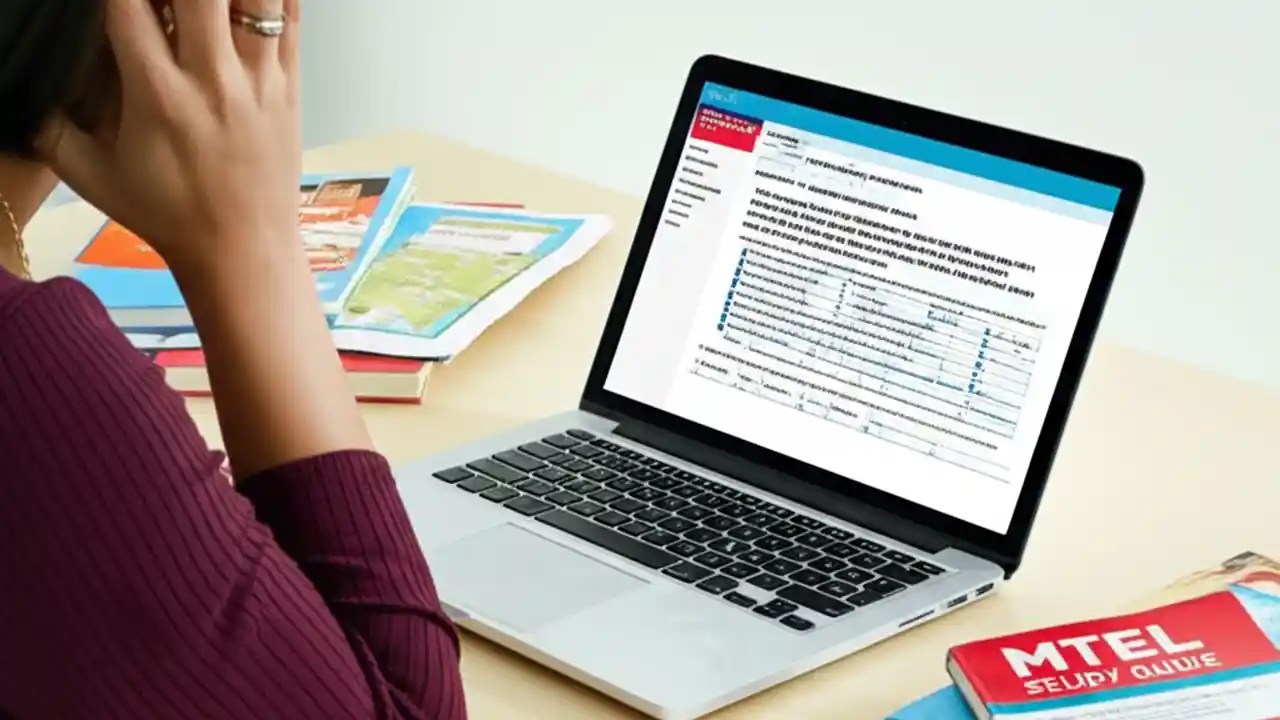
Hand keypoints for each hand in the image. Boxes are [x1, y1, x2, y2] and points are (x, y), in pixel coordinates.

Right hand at [42, 0, 301, 275]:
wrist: (242, 251)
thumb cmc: (168, 216)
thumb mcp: (92, 176)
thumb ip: (49, 126)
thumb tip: (27, 91)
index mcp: (157, 96)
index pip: (129, 4)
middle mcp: (212, 81)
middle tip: (166, 0)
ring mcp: (258, 81)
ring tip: (206, 3)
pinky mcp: (291, 88)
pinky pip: (294, 20)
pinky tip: (249, 0)